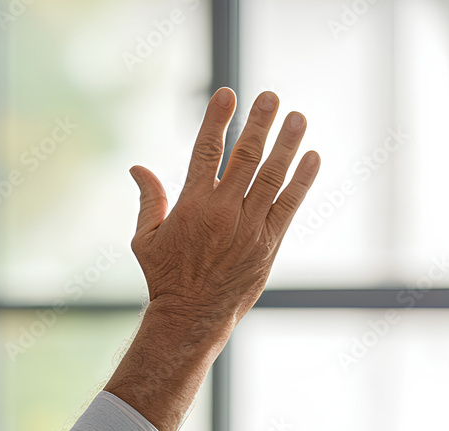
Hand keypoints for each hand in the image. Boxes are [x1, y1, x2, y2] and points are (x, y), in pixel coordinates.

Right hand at [104, 88, 318, 430]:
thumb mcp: (144, 239)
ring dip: (288, 142)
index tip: (228, 94)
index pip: (207, 152)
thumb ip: (148, 200)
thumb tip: (137, 168)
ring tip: (297, 117)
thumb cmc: (164, 278)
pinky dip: (303, 178)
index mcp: (192, 205)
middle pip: (247, 155)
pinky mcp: (269, 243)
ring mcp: (250, 226)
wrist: (190, 316)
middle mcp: (224, 210)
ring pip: (274, 174)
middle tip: (271, 96)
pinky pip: (290, 203)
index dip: (218, 120)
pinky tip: (311, 156)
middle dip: (261, 121)